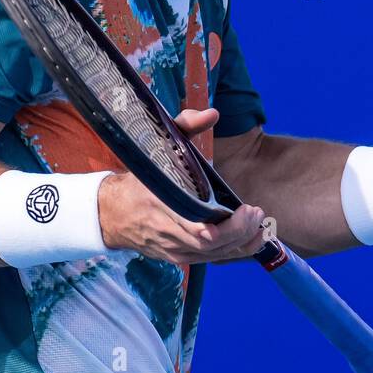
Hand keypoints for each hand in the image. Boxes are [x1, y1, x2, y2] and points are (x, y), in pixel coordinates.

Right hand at [97, 107, 266, 263]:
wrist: (111, 214)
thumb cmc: (140, 179)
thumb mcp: (158, 147)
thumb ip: (184, 126)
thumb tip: (212, 113)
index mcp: (163, 207)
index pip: (199, 230)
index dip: (228, 227)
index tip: (247, 208)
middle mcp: (169, 234)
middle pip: (213, 246)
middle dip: (242, 233)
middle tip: (259, 214)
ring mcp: (174, 250)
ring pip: (214, 256)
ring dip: (243, 244)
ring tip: (261, 226)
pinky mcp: (178, 258)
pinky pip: (210, 259)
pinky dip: (233, 251)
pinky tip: (250, 239)